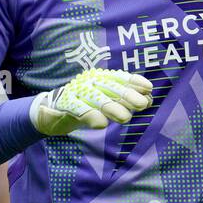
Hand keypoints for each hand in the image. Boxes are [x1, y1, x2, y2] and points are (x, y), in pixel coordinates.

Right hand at [30, 68, 152, 134]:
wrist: (53, 112)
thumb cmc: (85, 106)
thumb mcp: (106, 101)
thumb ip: (124, 100)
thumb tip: (149, 100)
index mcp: (100, 78)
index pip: (119, 78)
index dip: (134, 82)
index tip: (148, 89)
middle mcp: (89, 82)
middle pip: (111, 88)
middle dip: (128, 96)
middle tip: (143, 105)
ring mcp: (77, 92)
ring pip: (97, 99)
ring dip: (112, 108)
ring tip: (126, 118)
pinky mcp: (65, 105)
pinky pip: (79, 110)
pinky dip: (90, 116)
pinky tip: (101, 124)